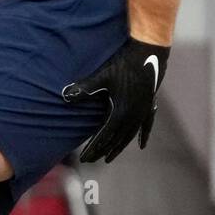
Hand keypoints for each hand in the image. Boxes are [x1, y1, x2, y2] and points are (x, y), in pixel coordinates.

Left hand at [61, 36, 169, 163]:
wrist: (149, 53)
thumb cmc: (124, 65)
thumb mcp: (102, 77)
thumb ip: (84, 88)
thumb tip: (65, 96)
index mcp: (121, 112)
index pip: (104, 137)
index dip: (94, 148)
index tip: (84, 158)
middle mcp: (133, 117)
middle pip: (116, 140)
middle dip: (103, 151)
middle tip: (92, 160)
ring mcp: (143, 112)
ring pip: (130, 136)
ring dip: (119, 147)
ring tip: (110, 158)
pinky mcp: (149, 106)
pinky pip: (146, 126)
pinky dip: (142, 136)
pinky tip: (141, 145)